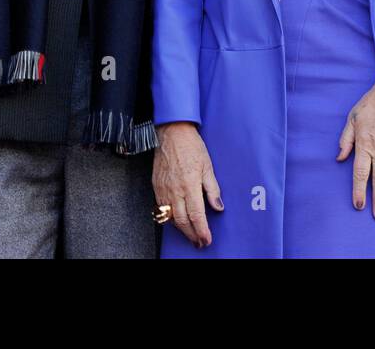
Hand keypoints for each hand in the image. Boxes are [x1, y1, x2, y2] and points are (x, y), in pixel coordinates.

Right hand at [153, 121, 221, 247]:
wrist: (171, 133)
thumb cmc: (191, 146)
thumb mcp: (208, 166)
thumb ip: (213, 189)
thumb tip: (218, 207)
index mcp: (190, 185)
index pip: (196, 215)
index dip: (202, 230)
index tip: (207, 240)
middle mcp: (175, 190)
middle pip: (182, 221)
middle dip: (192, 234)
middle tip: (199, 242)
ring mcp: (163, 189)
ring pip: (170, 218)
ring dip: (181, 229)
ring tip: (190, 234)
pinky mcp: (156, 187)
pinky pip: (161, 208)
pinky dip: (170, 218)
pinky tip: (177, 220)